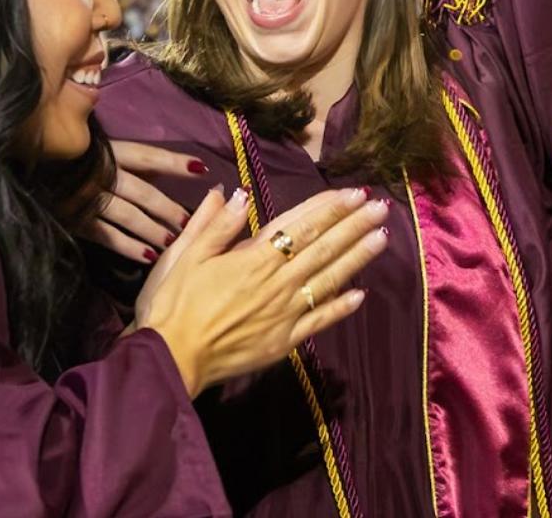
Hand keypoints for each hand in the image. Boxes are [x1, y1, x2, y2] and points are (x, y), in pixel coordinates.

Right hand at [82, 141, 207, 263]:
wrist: (35, 172)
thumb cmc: (81, 157)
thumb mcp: (108, 149)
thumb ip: (138, 159)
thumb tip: (181, 166)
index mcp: (111, 152)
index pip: (148, 157)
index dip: (174, 163)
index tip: (201, 169)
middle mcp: (102, 174)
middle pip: (142, 192)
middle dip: (168, 209)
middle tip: (192, 223)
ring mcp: (89, 199)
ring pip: (127, 216)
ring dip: (153, 231)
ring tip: (174, 243)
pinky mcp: (78, 220)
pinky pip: (107, 236)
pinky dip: (129, 247)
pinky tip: (149, 257)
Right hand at [137, 186, 389, 396]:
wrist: (169, 358)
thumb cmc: (171, 303)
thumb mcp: (184, 254)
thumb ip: (214, 224)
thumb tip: (238, 193)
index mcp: (253, 257)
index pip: (300, 225)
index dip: (330, 208)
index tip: (354, 193)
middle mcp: (276, 282)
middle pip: (323, 248)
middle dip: (354, 226)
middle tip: (380, 207)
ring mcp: (283, 314)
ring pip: (328, 280)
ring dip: (357, 258)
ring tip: (382, 238)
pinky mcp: (283, 342)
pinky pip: (318, 321)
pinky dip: (340, 307)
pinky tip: (360, 295)